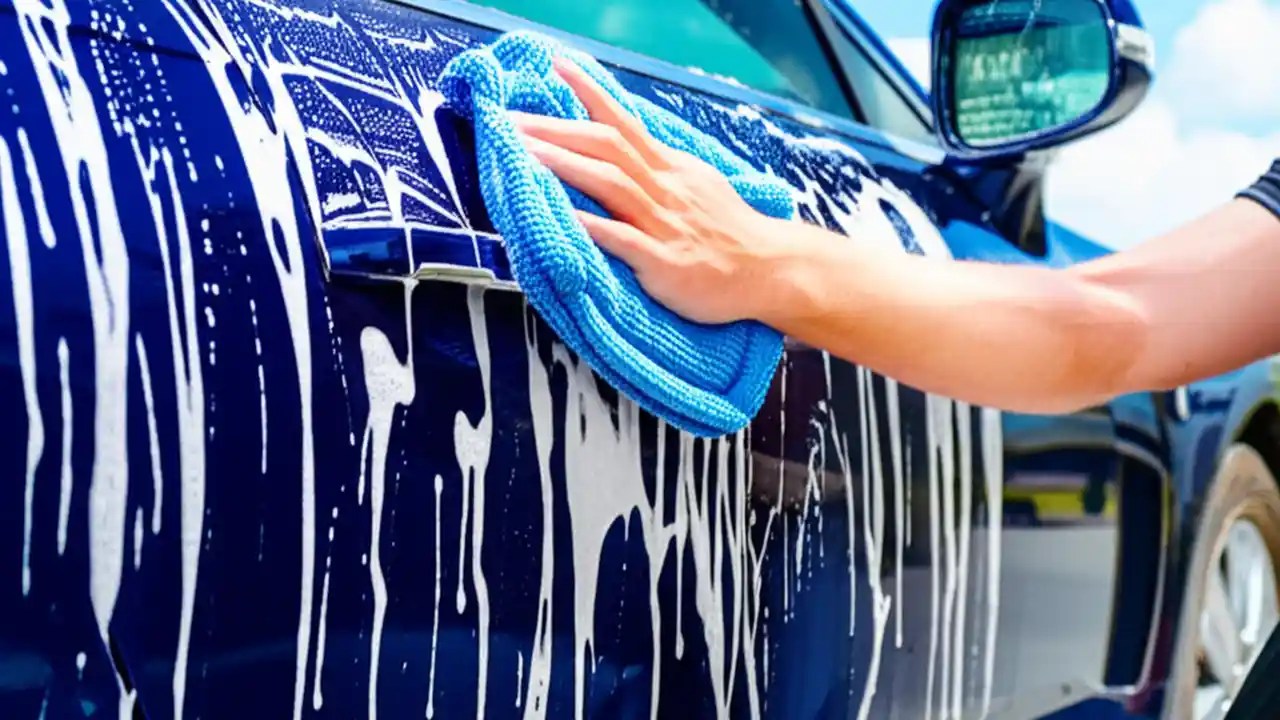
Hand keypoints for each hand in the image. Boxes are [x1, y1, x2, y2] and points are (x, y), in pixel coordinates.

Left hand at [512, 57, 795, 325]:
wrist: (771, 270)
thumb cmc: (730, 234)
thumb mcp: (698, 187)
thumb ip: (659, 171)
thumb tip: (623, 153)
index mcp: (671, 169)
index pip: (624, 121)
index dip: (590, 93)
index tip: (557, 67)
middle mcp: (666, 188)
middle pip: (607, 146)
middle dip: (558, 129)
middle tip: (513, 119)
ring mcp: (665, 225)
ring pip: (612, 183)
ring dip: (566, 164)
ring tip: (525, 152)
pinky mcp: (666, 263)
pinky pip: (624, 240)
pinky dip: (593, 225)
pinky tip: (563, 216)